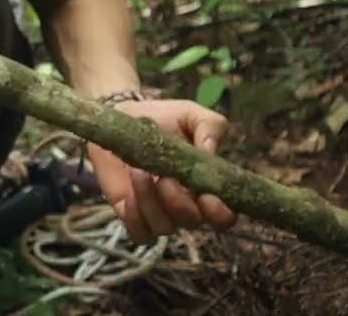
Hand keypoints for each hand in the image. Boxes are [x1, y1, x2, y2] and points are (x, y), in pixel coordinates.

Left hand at [86, 98, 237, 242]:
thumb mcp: (191, 114)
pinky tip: (127, 195)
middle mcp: (186, 204)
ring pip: (163, 227)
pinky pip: (139, 232)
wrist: (122, 117)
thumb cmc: (163, 118)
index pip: (224, 216)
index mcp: (206, 185)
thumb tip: (210, 150)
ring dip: (151, 202)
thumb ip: (210, 126)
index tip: (207, 196)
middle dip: (178, 202)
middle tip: (164, 176)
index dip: (219, 213)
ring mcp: (158, 211)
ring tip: (139, 171)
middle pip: (191, 221)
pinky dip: (134, 217)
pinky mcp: (131, 213)